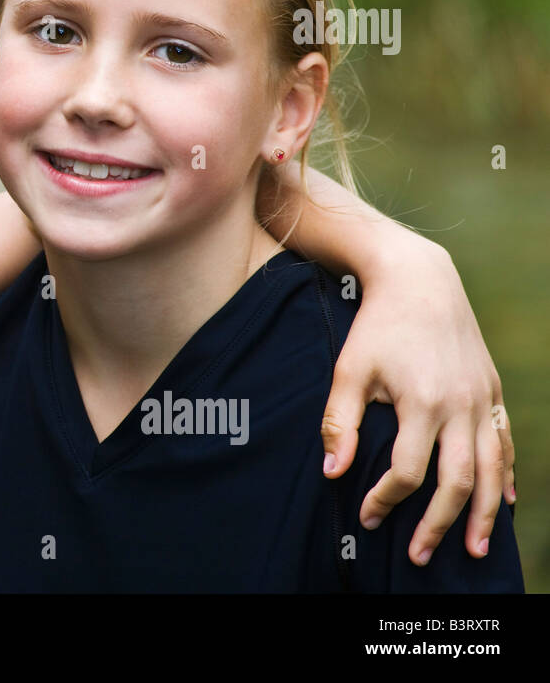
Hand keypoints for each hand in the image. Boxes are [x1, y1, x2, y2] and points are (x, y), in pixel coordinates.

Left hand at [320, 241, 514, 564]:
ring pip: (492, 469)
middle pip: (458, 481)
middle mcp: (460, 406)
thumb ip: (338, 422)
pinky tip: (503, 501)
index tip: (367, 517)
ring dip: (484, 514)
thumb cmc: (376, 325)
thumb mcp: (348, 370)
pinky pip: (505, 442)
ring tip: (475, 549)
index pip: (408, 471)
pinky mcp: (491, 390)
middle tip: (421, 557)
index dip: (386, 500)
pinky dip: (505, 475)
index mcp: (423, 402)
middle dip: (439, 524)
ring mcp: (481, 399)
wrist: (419, 280)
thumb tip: (332, 472)